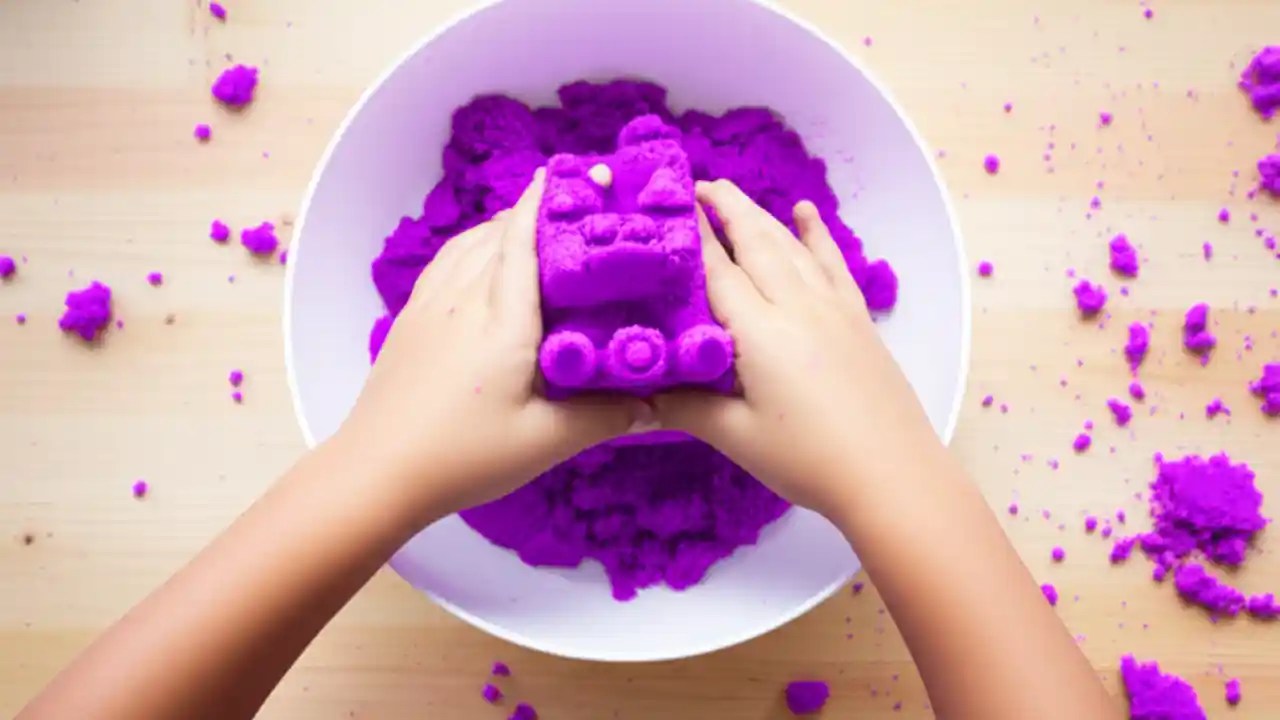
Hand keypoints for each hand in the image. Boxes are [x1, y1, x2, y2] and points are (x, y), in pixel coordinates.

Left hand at [337, 170, 644, 522]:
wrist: (376, 473)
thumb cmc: (464, 456)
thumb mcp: (545, 442)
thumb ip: (604, 416)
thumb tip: (659, 403)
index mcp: (503, 319)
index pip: (524, 241)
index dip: (546, 203)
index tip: (572, 174)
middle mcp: (464, 300)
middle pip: (498, 235)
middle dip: (533, 211)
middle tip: (572, 205)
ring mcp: (430, 308)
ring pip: (468, 245)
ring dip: (500, 227)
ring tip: (531, 225)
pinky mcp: (409, 323)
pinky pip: (444, 265)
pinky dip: (469, 247)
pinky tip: (479, 257)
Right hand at [654, 180, 940, 517]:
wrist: (893, 475)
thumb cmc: (809, 459)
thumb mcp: (737, 437)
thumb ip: (686, 408)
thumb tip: (638, 396)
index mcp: (759, 332)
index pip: (716, 270)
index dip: (691, 234)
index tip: (669, 202)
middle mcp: (795, 306)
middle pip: (755, 242)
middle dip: (724, 209)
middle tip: (695, 185)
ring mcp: (832, 309)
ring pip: (790, 246)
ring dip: (760, 215)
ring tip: (733, 194)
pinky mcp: (857, 320)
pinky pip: (832, 263)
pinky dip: (816, 235)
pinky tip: (807, 213)